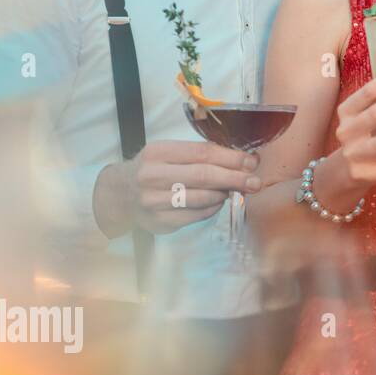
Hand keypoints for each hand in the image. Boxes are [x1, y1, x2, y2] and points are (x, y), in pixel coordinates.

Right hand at [94, 139, 261, 236]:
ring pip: (202, 198)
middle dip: (235, 178)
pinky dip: (212, 209)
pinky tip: (216, 202)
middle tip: (255, 182)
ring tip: (234, 190)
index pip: (202, 153)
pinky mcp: (158, 222)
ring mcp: (153, 201)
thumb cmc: (154, 169)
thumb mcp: (169, 153)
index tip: (252, 162)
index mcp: (158, 152)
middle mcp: (152, 176)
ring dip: (224, 195)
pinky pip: (196, 216)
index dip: (231, 158)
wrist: (119, 194)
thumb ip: (201, 155)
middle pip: (204, 176)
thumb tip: (243, 160)